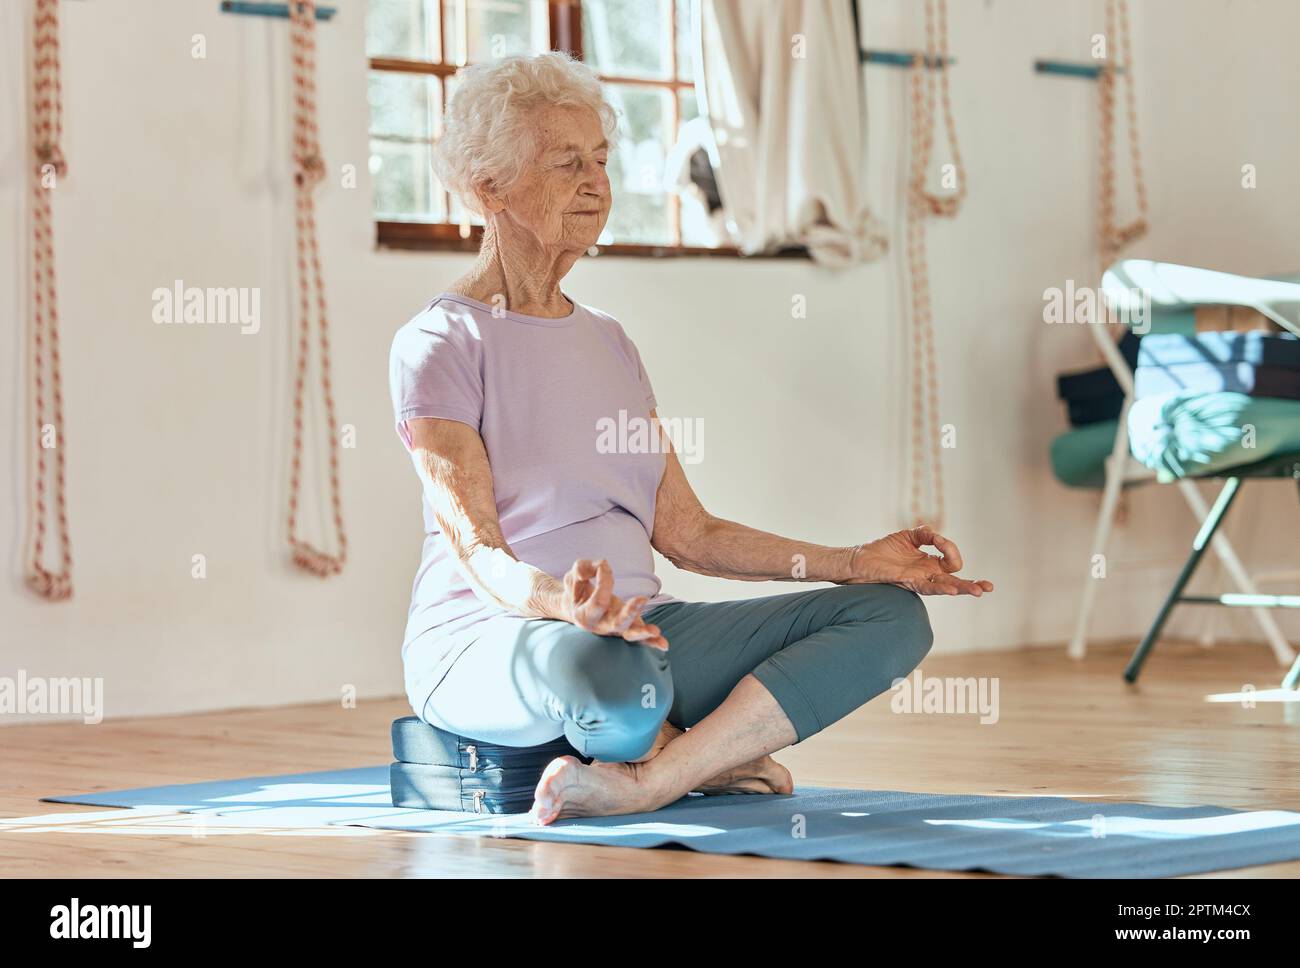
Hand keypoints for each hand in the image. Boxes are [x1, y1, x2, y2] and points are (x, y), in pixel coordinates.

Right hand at [561, 558, 668, 649]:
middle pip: (617, 623)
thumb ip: (582, 569)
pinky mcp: (629, 628)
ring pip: (629, 634)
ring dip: (643, 632)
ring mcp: (616, 629)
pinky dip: (652, 642)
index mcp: (585, 616)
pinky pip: (640, 639)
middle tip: (642, 599)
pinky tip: (664, 645)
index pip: (599, 599)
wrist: (578, 607)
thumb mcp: (573, 577)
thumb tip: (600, 566)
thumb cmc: (578, 590)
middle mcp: (602, 626)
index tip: (603, 564)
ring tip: (656, 631)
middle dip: (630, 612)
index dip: (604, 579)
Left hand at [845, 527, 993, 596]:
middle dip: (973, 584)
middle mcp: (927, 574)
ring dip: (962, 588)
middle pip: (956, 581)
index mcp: (930, 564)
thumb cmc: (882, 549)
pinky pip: (928, 587)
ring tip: (979, 591)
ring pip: (946, 587)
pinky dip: (941, 588)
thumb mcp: (909, 535)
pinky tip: (953, 590)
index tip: (939, 540)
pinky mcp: (907, 582)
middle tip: (989, 588)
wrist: (859, 559)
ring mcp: (919, 580)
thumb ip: (926, 534)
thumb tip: (939, 537)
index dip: (951, 549)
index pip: (952, 561)